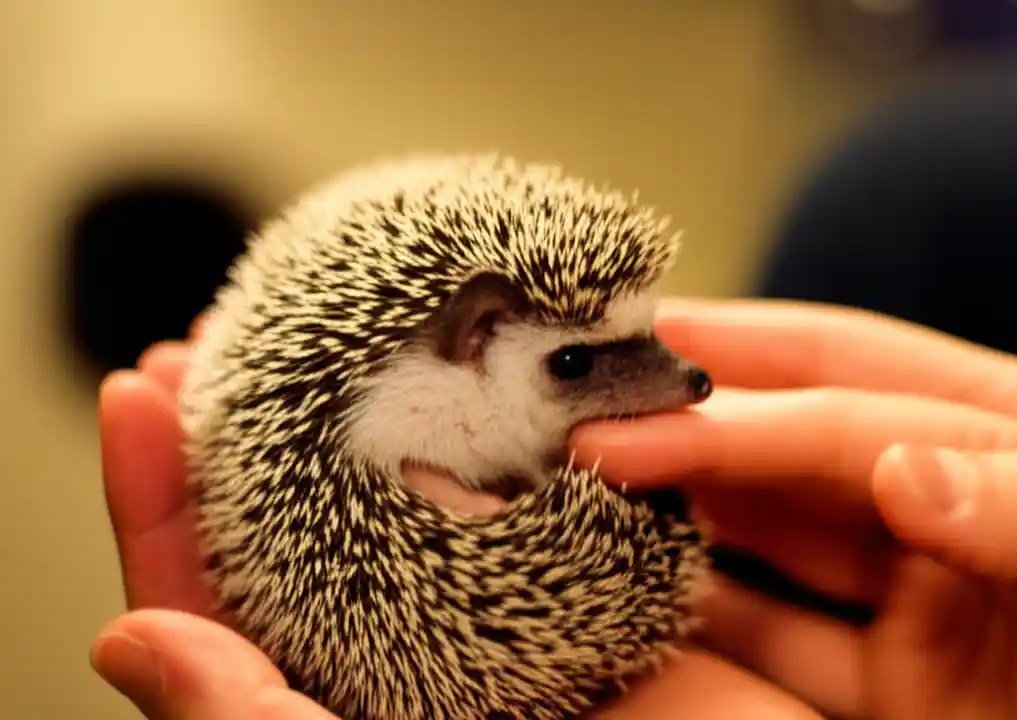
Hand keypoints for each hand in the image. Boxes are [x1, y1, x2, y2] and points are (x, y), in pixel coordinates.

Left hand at [92, 319, 822, 718]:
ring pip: (430, 506)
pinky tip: (503, 379)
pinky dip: (516, 445)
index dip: (172, 496)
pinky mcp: (611, 609)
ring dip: (390, 418)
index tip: (145, 381)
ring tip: (360, 330)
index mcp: (357, 701)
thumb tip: (129, 634)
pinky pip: (546, 514)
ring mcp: (518, 631)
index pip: (221, 597)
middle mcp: (422, 656)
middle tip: (235, 333)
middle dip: (270, 429)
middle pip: (313, 531)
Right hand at [572, 298, 1016, 719]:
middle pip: (795, 451)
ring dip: (675, 513)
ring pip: (767, 542)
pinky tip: (632, 599)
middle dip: (687, 425)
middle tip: (579, 406)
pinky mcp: (890, 693)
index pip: (865, 394)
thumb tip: (903, 466)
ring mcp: (916, 604)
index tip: (643, 392)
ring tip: (580, 485)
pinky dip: (695, 627)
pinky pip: (771, 646)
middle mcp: (958, 509)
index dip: (748, 389)